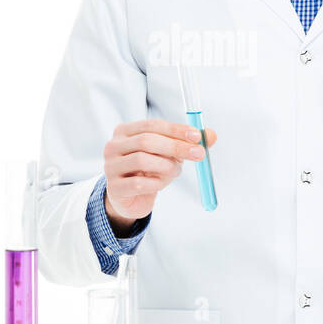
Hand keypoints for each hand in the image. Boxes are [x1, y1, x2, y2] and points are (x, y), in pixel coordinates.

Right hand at [103, 118, 217, 233]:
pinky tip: (159, 185)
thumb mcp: (170, 153)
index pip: (152, 125)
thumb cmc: (150, 170)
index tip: (197, 136)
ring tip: (174, 172)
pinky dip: (156, 184)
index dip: (175, 130)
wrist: (130, 198)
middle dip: (176, 147)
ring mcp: (110, 166)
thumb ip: (189, 143)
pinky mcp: (114, 187)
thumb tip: (211, 135)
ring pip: (143, 161)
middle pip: (146, 141)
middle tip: (199, 154)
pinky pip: (140, 184)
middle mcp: (113, 146)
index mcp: (125, 131)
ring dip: (167, 168)